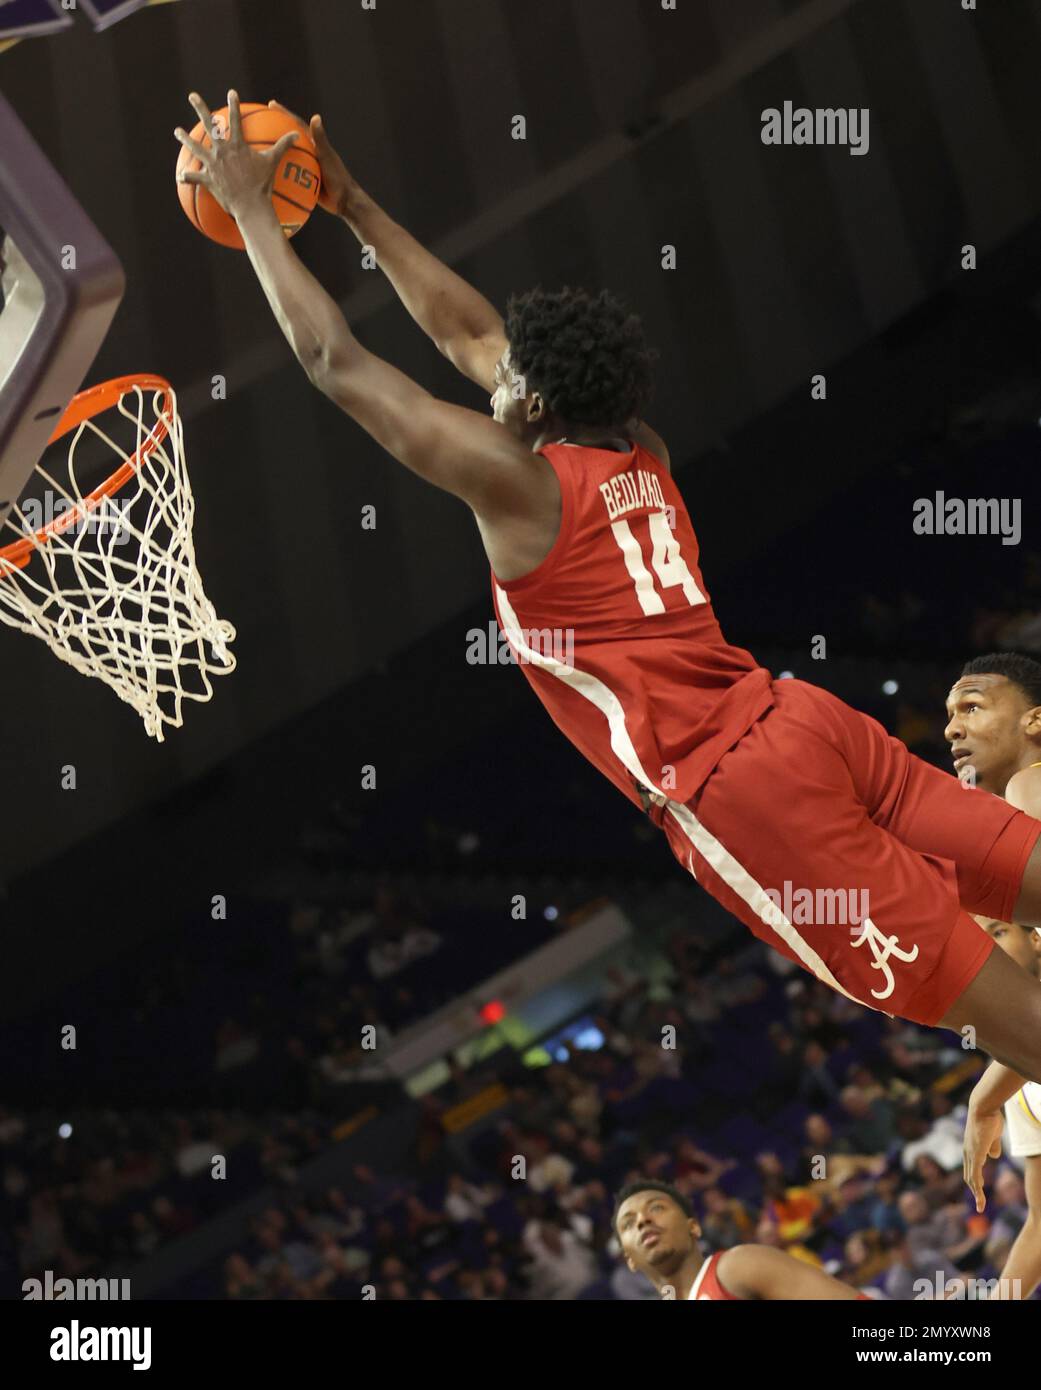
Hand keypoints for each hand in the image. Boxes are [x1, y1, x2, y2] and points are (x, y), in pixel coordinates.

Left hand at [175, 90, 297, 221]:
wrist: (251, 206)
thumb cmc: (263, 185)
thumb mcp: (273, 163)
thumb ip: (283, 146)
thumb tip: (297, 134)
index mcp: (237, 145)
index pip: (235, 119)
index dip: (234, 105)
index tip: (231, 93)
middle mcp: (222, 151)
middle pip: (208, 125)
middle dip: (200, 108)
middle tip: (192, 96)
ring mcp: (213, 165)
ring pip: (195, 147)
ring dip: (185, 139)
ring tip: (178, 131)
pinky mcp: (208, 180)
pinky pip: (194, 177)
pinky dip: (187, 177)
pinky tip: (180, 176)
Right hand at [267, 100, 356, 214]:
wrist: (344, 202)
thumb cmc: (338, 178)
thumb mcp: (327, 157)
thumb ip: (320, 139)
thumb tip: (315, 117)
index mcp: (313, 144)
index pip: (296, 125)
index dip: (284, 114)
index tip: (271, 104)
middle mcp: (308, 153)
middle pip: (287, 138)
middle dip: (273, 129)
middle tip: (258, 121)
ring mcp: (305, 167)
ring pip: (284, 157)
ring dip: (271, 152)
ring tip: (255, 148)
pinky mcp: (303, 181)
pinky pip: (286, 175)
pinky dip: (276, 174)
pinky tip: (263, 176)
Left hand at [962, 1104, 1002, 1212]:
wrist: (983, 1107)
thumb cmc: (989, 1118)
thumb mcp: (993, 1136)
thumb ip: (992, 1147)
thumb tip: (993, 1156)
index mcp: (970, 1149)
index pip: (971, 1169)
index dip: (975, 1181)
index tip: (979, 1192)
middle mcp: (967, 1153)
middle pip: (969, 1177)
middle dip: (975, 1192)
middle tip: (980, 1206)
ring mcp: (970, 1154)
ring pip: (971, 1178)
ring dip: (976, 1194)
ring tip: (981, 1206)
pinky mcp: (976, 1154)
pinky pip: (975, 1174)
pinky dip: (977, 1187)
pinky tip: (979, 1196)